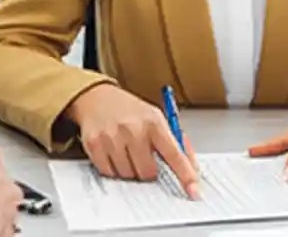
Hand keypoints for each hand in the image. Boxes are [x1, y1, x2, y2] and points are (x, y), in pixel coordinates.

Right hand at [65, 84, 201, 199]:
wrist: (98, 97)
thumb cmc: (131, 111)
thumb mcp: (156, 118)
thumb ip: (176, 143)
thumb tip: (192, 168)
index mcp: (154, 122)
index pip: (174, 154)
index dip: (185, 174)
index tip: (193, 190)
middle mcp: (133, 129)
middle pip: (148, 172)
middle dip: (148, 171)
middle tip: (143, 157)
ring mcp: (112, 137)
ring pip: (128, 176)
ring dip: (130, 170)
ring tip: (126, 151)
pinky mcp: (94, 145)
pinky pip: (109, 173)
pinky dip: (113, 169)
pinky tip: (113, 152)